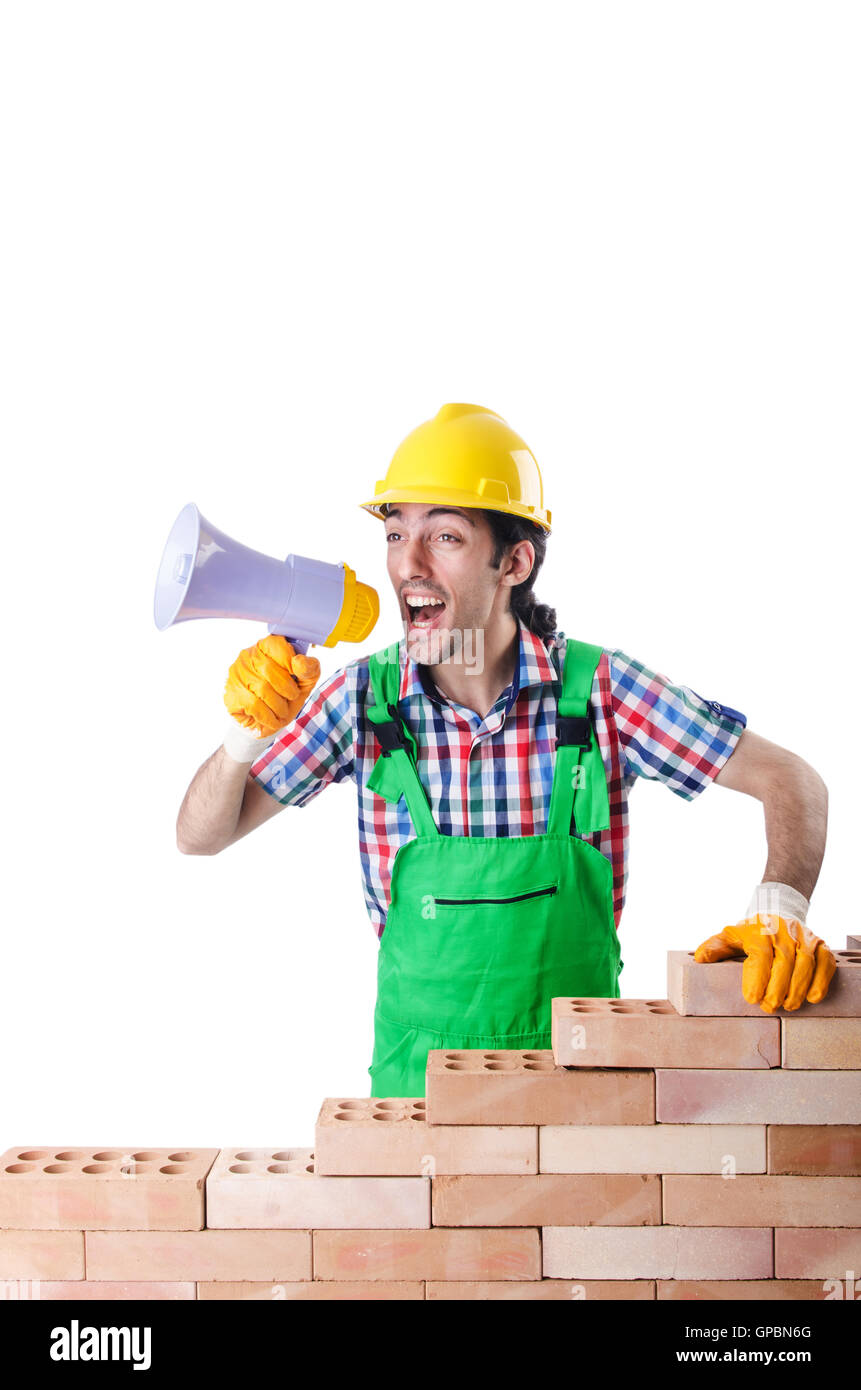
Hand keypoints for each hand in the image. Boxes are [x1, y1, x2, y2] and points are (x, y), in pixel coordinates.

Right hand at [224, 635, 320, 737]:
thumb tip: (300, 661)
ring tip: (281, 710)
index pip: (277, 644)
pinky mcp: (231, 694)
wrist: (265, 722)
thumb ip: (309, 669)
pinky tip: (272, 719)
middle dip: (287, 688)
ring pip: (262, 688)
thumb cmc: (284, 696)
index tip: (297, 677)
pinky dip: (269, 716)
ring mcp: (237, 674)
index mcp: (267, 646)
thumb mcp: (304, 682)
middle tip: (292, 697)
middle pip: (269, 669)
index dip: (291, 662)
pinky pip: (254, 705)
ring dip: (279, 706)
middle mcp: (248, 656)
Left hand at [693, 913, 836, 1012]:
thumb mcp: (730, 935)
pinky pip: (825, 962)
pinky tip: (812, 997)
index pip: (760, 954)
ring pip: (806, 962)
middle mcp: (784, 931)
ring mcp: (804, 937)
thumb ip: (715, 947)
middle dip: (778, 987)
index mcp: (759, 930)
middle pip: (785, 961)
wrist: (778, 909)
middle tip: (770, 1007)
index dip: (758, 977)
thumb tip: (699, 959)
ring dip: (799, 987)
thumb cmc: (752, 930)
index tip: (752, 998)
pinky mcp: (820, 944)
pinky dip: (821, 980)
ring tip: (789, 1005)